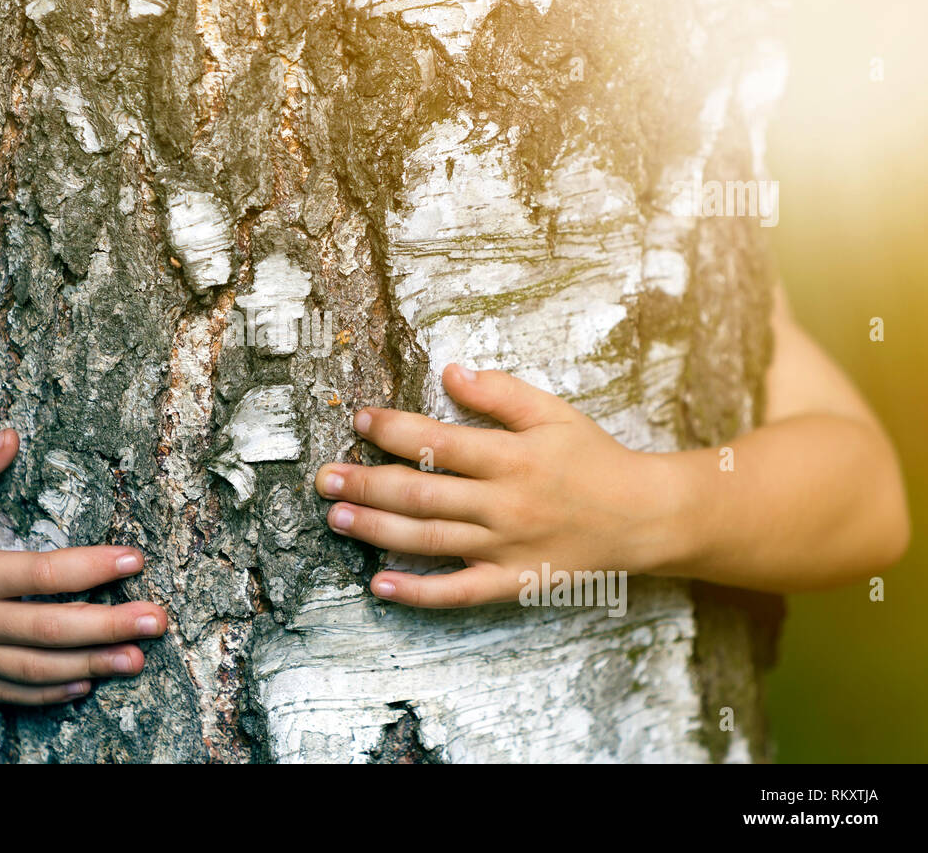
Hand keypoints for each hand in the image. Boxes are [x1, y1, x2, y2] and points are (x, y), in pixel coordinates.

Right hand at [0, 429, 166, 703]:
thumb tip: (11, 433)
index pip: (42, 575)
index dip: (92, 568)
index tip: (135, 559)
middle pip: (49, 631)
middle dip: (109, 627)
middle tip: (157, 621)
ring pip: (35, 671)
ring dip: (90, 666)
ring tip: (136, 660)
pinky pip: (7, 693)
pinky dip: (48, 694)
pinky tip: (85, 684)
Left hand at [315, 365, 684, 607]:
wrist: (643, 517)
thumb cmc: (591, 458)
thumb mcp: (553, 413)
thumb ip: (501, 393)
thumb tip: (450, 373)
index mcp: (511, 456)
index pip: (438, 442)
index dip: (393, 430)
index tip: (359, 420)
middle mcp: (503, 503)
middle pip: (422, 494)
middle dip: (366, 485)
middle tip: (324, 478)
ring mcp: (505, 546)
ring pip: (429, 539)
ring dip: (377, 530)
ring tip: (336, 518)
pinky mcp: (511, 581)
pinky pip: (458, 592)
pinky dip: (417, 592)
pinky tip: (379, 586)